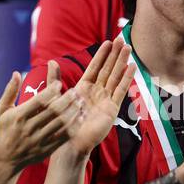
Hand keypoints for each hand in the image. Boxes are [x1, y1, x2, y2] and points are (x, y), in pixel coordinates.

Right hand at [0, 66, 78, 170]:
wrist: (7, 157)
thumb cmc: (6, 128)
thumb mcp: (3, 109)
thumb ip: (10, 91)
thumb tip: (17, 72)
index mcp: (19, 116)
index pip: (39, 101)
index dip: (51, 91)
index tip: (59, 84)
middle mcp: (29, 128)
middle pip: (53, 111)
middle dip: (67, 100)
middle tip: (75, 92)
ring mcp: (39, 140)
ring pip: (61, 124)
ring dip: (74, 112)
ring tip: (81, 102)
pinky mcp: (47, 149)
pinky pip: (64, 136)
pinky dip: (74, 126)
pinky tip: (80, 117)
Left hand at [62, 39, 132, 155]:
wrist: (70, 143)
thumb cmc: (62, 123)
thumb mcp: (56, 98)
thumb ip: (55, 80)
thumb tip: (51, 62)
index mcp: (83, 88)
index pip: (95, 67)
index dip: (102, 55)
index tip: (108, 42)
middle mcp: (96, 92)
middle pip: (108, 69)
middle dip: (115, 54)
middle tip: (121, 39)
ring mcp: (105, 100)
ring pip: (115, 77)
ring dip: (122, 62)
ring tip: (128, 48)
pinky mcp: (112, 109)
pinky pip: (120, 91)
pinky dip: (127, 79)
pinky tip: (132, 67)